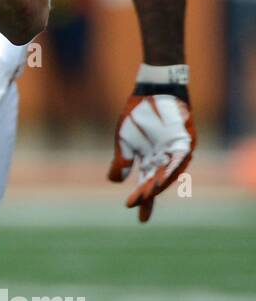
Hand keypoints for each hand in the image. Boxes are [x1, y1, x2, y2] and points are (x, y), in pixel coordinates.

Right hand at [108, 92, 195, 222]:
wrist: (153, 88)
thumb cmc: (138, 113)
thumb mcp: (124, 139)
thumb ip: (121, 160)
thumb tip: (114, 181)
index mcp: (151, 160)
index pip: (146, 184)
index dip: (142, 200)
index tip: (133, 212)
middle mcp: (166, 159)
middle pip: (157, 181)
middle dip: (146, 193)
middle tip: (134, 203)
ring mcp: (177, 150)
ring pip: (169, 172)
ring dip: (159, 183)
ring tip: (147, 193)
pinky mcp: (186, 140)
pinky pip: (179, 158)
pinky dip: (170, 169)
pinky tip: (160, 176)